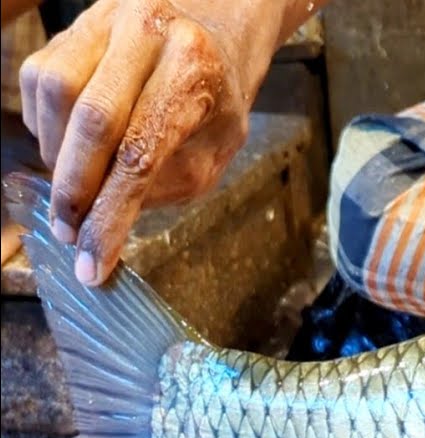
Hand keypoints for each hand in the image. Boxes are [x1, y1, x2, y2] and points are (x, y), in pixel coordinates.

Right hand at [18, 0, 319, 284]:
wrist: (216, 22)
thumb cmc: (218, 93)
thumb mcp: (219, 145)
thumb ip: (171, 185)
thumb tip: (112, 223)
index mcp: (195, 70)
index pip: (142, 154)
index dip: (111, 216)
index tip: (93, 263)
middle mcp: (147, 36)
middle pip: (91, 123)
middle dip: (76, 192)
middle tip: (71, 234)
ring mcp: (105, 22)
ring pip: (57, 98)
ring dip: (59, 157)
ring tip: (79, 186)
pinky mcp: (74, 25)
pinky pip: (40, 82)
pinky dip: (48, 126)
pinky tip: (72, 144)